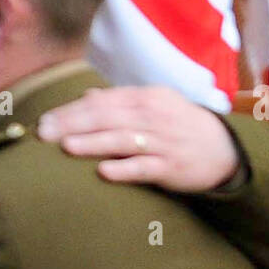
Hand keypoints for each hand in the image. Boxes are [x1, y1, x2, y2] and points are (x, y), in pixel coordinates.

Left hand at [36, 85, 241, 192]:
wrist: (223, 149)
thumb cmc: (180, 126)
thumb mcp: (155, 105)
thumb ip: (120, 101)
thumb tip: (86, 96)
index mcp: (147, 97)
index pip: (103, 101)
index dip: (72, 110)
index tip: (46, 120)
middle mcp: (154, 116)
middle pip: (108, 118)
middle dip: (73, 124)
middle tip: (44, 134)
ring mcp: (164, 142)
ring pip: (123, 140)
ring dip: (94, 143)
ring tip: (67, 147)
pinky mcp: (172, 167)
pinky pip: (145, 167)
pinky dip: (125, 169)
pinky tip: (104, 171)